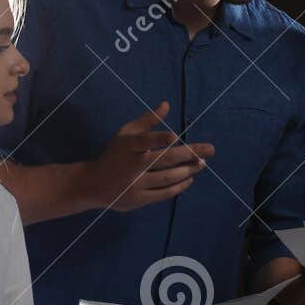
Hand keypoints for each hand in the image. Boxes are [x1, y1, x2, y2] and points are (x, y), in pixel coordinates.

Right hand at [89, 102, 213, 210]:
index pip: (144, 141)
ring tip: (202, 164)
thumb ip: (147, 121)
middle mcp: (131, 165)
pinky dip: (179, 186)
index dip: (159, 138)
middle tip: (210, 150)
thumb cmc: (115, 154)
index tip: (175, 136)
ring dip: (188, 170)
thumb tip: (167, 104)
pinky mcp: (138, 199)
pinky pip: (163, 193)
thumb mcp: (126, 134)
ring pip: (167, 177)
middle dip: (190, 154)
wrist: (94, 184)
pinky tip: (190, 179)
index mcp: (127, 146)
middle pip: (164, 159)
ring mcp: (134, 184)